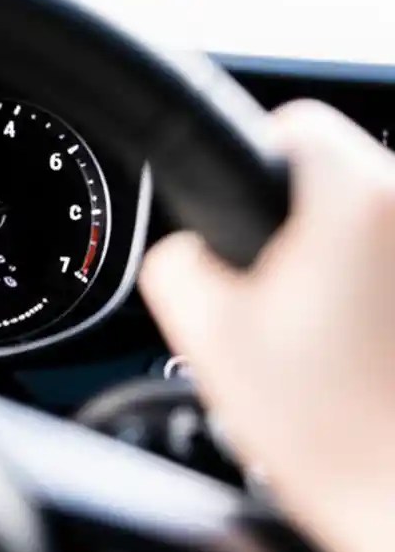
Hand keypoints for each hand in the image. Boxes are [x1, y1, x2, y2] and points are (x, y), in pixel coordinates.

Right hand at [141, 100, 394, 551]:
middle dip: (305, 225)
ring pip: (380, 225)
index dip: (253, 159)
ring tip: (334, 338)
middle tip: (283, 298)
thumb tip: (188, 252)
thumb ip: (177, 264)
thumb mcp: (205, 338)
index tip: (243, 210)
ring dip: (352, 259)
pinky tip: (371, 350)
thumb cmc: (326, 427)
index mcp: (355, 200)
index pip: (296, 124)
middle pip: (345, 175)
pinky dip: (382, 289)